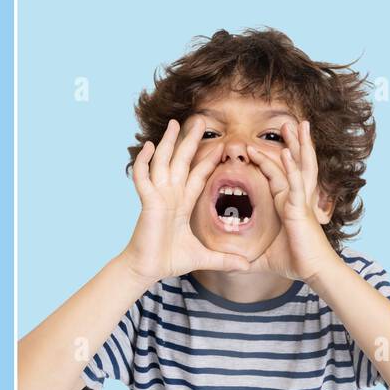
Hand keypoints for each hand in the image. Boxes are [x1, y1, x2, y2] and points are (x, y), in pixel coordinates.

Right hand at [121, 116, 250, 283]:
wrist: (148, 270)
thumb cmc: (169, 261)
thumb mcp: (204, 258)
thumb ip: (224, 259)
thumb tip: (246, 265)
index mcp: (182, 204)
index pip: (198, 176)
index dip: (208, 161)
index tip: (222, 147)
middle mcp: (170, 195)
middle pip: (181, 161)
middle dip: (190, 141)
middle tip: (199, 120)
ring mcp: (158, 196)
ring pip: (163, 163)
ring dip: (168, 143)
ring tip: (175, 123)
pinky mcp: (147, 202)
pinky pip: (143, 177)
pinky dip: (143, 161)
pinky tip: (147, 146)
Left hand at [244, 120, 336, 282]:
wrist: (313, 272)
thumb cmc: (293, 262)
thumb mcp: (263, 257)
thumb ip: (246, 257)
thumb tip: (230, 265)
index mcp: (287, 204)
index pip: (276, 175)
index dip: (266, 160)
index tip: (252, 148)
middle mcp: (296, 198)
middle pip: (295, 163)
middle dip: (293, 142)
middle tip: (288, 123)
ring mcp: (300, 201)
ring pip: (300, 166)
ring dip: (298, 145)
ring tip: (297, 125)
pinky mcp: (301, 210)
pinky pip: (296, 185)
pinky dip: (291, 169)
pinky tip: (285, 154)